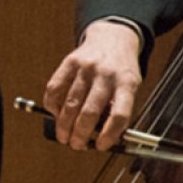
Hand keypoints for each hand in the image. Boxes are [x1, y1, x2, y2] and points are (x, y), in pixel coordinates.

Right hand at [43, 19, 144, 150]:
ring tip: (63, 136)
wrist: (113, 37)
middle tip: (76, 145)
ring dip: (64, 124)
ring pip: (70, 103)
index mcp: (127, 83)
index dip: (109, 134)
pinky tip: (54, 113)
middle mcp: (106, 75)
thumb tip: (101, 135)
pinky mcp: (69, 62)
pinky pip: (55, 88)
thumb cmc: (121, 69)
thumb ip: (117, 107)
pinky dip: (52, 105)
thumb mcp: (130, 86)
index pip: (120, 114)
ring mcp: (86, 67)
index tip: (101, 146)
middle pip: (90, 111)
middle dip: (80, 134)